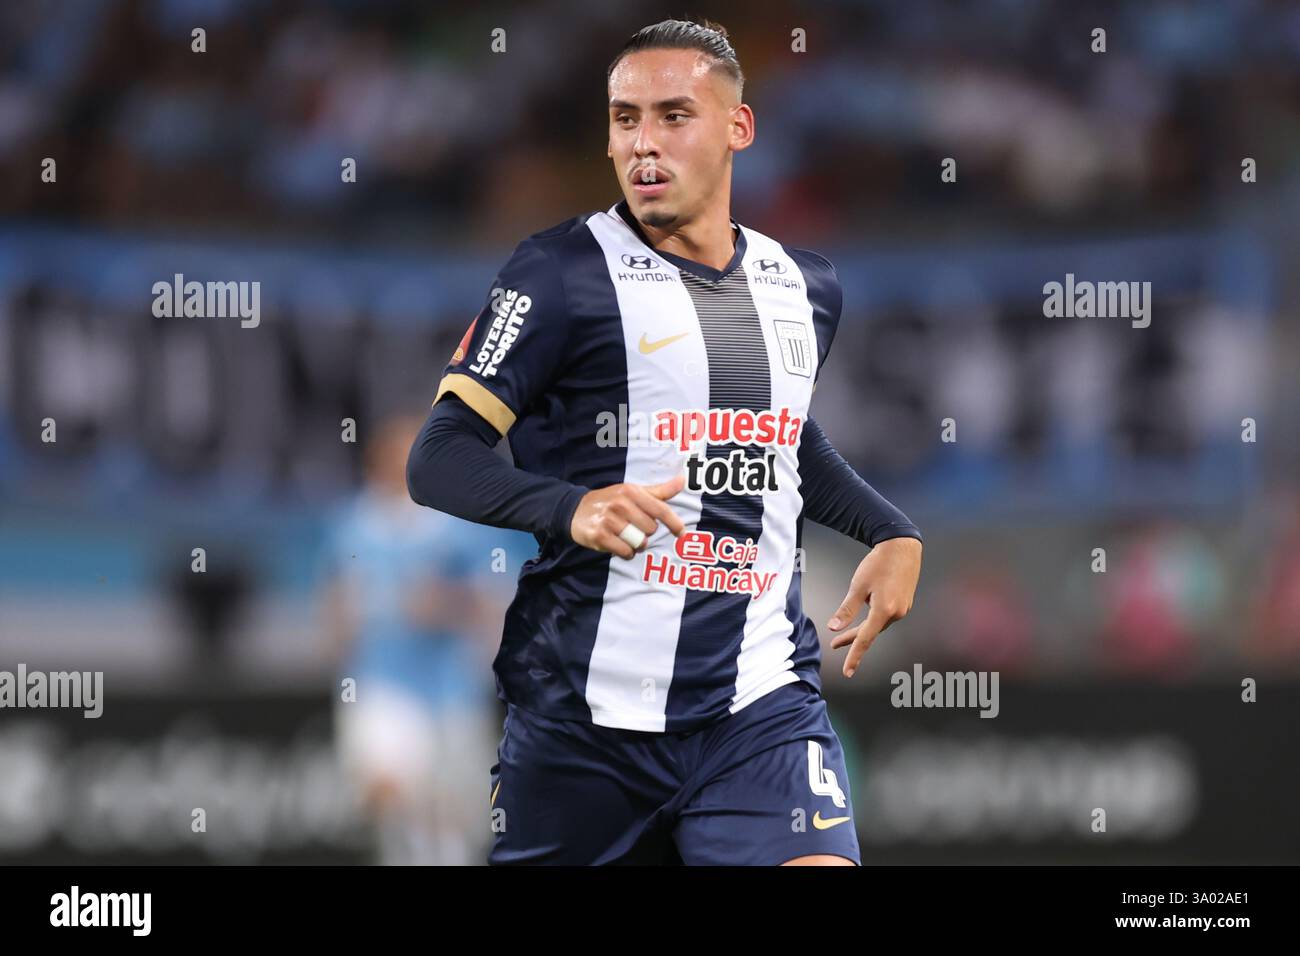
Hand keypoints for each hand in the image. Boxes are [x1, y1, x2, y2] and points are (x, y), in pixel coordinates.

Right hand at [570, 473, 686, 558]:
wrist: (575, 510)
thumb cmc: (610, 501)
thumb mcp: (633, 492)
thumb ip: (659, 491)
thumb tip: (682, 480)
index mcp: (631, 491)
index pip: (660, 510)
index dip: (674, 523)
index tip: (682, 534)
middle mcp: (621, 504)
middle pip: (651, 530)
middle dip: (645, 532)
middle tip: (632, 526)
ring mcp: (609, 520)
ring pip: (639, 543)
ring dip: (636, 544)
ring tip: (624, 536)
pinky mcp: (600, 536)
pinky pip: (626, 552)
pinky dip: (626, 552)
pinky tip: (617, 544)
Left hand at [827, 537, 921, 677]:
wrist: (902, 546)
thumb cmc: (879, 563)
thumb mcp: (858, 586)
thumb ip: (846, 610)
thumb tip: (834, 628)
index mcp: (884, 611)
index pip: (865, 639)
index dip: (854, 656)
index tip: (847, 672)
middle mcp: (896, 613)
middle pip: (871, 632)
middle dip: (852, 639)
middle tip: (834, 645)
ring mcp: (903, 608)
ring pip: (878, 624)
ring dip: (863, 628)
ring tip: (845, 630)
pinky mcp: (904, 602)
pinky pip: (885, 616)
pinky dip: (873, 618)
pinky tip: (867, 610)